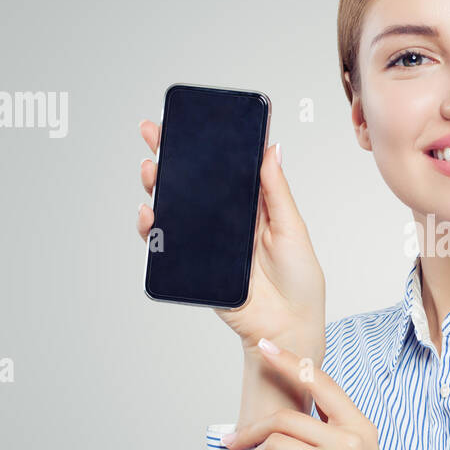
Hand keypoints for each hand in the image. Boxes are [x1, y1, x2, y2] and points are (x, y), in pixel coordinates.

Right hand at [136, 119, 325, 357]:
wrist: (288, 327)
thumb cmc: (300, 282)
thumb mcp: (292, 229)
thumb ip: (276, 191)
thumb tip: (271, 148)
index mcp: (254, 207)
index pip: (224, 169)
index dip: (205, 147)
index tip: (186, 123)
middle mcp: (228, 222)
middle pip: (193, 184)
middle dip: (170, 158)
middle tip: (153, 134)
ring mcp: (209, 243)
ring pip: (175, 209)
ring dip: (157, 187)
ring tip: (151, 170)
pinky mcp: (195, 267)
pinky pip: (167, 245)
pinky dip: (152, 228)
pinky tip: (150, 214)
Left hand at [223, 338, 409, 449]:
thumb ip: (334, 434)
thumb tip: (293, 419)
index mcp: (361, 427)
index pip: (321, 382)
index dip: (290, 361)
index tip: (265, 346)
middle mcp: (351, 442)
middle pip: (285, 418)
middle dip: (250, 430)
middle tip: (231, 442)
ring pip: (276, 445)